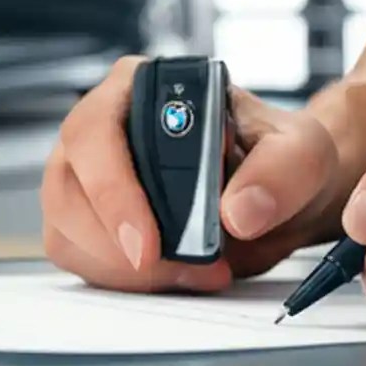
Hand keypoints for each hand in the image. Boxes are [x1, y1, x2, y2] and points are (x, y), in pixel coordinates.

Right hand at [41, 56, 346, 292]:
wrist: (276, 193)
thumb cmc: (275, 158)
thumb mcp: (301, 151)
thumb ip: (281, 171)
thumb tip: (239, 211)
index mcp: (141, 87)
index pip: (96, 129)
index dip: (112, 189)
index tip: (148, 243)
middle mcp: (101, 125)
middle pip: (66, 183)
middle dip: (113, 241)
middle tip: (171, 269)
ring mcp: (84, 172)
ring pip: (64, 225)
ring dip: (118, 265)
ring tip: (188, 270)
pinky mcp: (84, 217)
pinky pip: (74, 254)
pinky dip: (116, 278)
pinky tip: (165, 275)